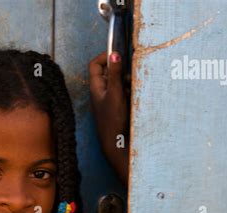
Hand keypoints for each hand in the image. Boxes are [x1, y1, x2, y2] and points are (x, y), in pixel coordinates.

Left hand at [89, 50, 129, 172]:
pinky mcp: (116, 109)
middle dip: (120, 71)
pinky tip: (132, 99)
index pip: (95, 65)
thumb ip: (116, 74)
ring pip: (117, 84)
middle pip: (108, 73)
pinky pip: (122, 95)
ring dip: (125, 83)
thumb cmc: (113, 121)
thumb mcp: (115, 94)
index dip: (104, 56)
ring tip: (130, 90)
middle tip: (128, 76)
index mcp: (95, 88)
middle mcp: (100, 93)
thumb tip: (114, 54)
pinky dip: (128, 93)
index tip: (117, 54)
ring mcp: (108, 101)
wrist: (115, 144)